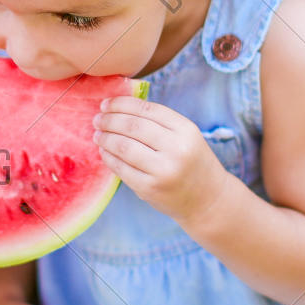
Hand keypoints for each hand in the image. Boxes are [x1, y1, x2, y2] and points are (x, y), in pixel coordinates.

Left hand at [93, 96, 231, 229]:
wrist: (207, 200)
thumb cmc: (192, 163)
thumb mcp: (186, 137)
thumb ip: (159, 122)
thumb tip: (120, 106)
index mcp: (186, 130)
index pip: (147, 109)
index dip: (122, 104)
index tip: (106, 103)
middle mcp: (176, 148)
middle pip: (132, 126)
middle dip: (110, 120)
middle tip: (98, 119)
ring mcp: (163, 170)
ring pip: (123, 146)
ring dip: (105, 138)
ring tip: (98, 135)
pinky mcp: (149, 188)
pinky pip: (121, 168)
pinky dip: (108, 157)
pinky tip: (104, 152)